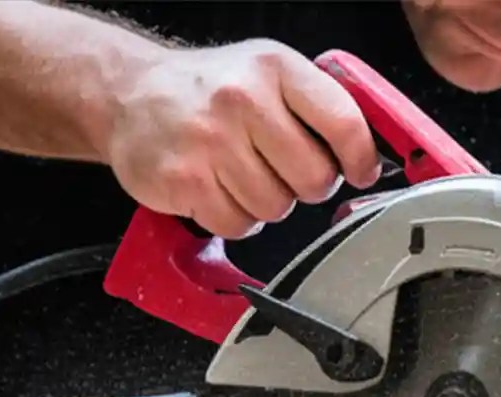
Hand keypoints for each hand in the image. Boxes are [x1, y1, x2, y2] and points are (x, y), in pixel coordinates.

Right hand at [99, 39, 382, 238]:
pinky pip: (239, 224)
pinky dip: (236, 217)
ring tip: (242, 172)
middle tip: (286, 171)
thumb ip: (320, 107)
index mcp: (275, 68)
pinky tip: (219, 187)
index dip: (361, 159)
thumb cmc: (211, 89)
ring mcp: (208, 140)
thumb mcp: (270, 74)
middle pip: (314, 178)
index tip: (361, 172)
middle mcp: (241, 99)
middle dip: (309, 185)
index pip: (344, 123)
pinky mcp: (183, 179)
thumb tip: (371, 154)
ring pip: (277, 207)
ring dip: (267, 201)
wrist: (128, 93)